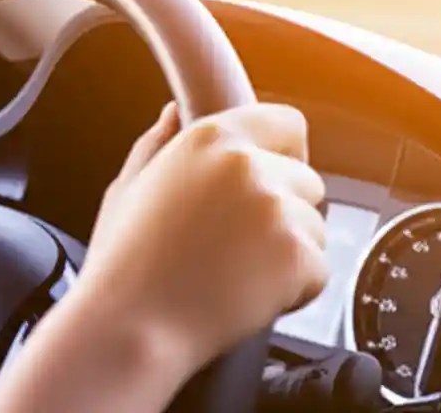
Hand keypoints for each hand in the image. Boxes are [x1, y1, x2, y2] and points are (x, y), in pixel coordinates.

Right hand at [76, 102, 327, 371]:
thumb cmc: (122, 265)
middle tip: (239, 246)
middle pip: (307, 181)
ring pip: (315, 228)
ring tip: (237, 274)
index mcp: (210, 138)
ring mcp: (275, 208)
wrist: (130, 327)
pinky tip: (248, 296)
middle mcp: (248, 164)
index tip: (270, 183)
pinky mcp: (296, 255)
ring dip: (289, 254)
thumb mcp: (128, 189)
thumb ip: (157, 143)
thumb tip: (173, 113)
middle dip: (286, 213)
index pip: (288, 123)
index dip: (286, 156)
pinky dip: (294, 291)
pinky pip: (318, 270)